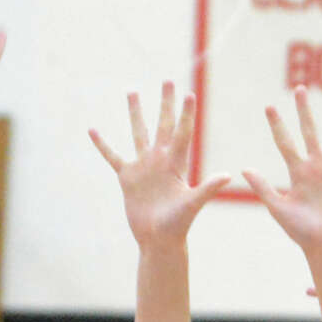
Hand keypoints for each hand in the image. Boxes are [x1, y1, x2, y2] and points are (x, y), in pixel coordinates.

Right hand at [90, 84, 231, 247]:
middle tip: (167, 81)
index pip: (182, 133)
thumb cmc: (178, 225)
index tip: (189, 93)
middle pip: (163, 125)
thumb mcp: (192, 204)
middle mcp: (160, 161)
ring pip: (138, 133)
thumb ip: (208, 188)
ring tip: (132, 91)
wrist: (158, 240)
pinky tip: (93, 130)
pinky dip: (103, 144)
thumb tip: (229, 175)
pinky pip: (113, 156)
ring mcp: (143, 167)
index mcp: (176, 164)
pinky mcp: (127, 178)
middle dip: (165, 104)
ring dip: (136, 113)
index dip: (186, 114)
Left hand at [242, 89, 321, 257]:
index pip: (285, 143)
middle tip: (299, 88)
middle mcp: (316, 167)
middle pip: (309, 132)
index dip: (277, 125)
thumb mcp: (279, 209)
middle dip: (304, 111)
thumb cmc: (301, 233)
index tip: (269, 106)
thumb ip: (263, 188)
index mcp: (297, 173)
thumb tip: (244, 168)